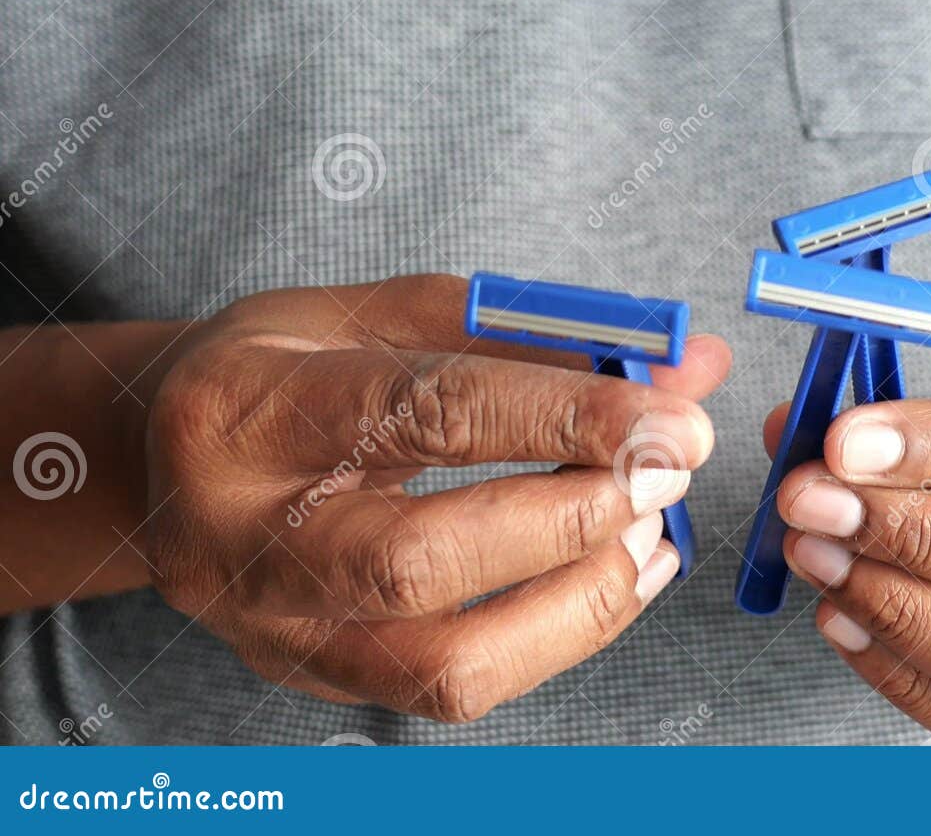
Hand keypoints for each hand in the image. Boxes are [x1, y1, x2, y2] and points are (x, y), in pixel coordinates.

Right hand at [143, 274, 728, 721]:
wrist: (167, 465)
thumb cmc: (284, 375)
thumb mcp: (384, 315)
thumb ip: (536, 334)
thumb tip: (687, 363)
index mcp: (251, 409)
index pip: (422, 415)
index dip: (564, 418)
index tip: (671, 417)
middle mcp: (247, 536)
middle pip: (422, 557)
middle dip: (574, 516)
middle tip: (669, 470)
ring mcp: (278, 629)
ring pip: (445, 660)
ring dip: (581, 596)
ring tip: (653, 528)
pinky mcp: (318, 680)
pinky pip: (454, 690)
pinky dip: (558, 636)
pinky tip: (613, 574)